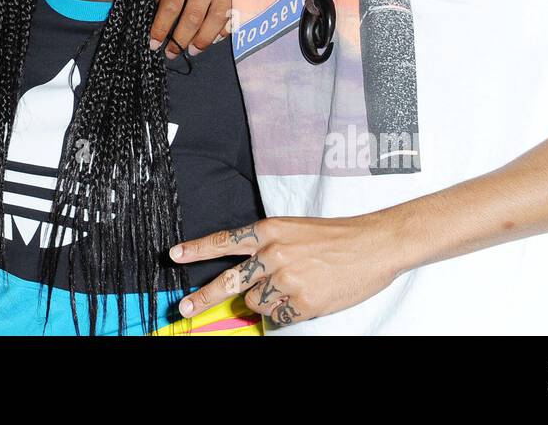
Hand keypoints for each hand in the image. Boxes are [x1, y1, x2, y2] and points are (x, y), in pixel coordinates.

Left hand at [150, 0, 239, 59]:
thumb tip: (157, 12)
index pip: (169, 4)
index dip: (161, 28)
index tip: (154, 43)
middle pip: (192, 17)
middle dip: (180, 40)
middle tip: (172, 52)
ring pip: (214, 21)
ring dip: (202, 41)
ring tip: (192, 50)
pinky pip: (233, 15)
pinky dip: (223, 31)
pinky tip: (213, 39)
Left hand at [170, 215, 400, 325]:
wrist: (373, 244)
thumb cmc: (335, 236)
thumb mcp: (294, 231)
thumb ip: (266, 249)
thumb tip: (244, 280)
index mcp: (269, 231)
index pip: (225, 241)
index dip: (197, 249)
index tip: (174, 255)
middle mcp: (273, 254)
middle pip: (228, 280)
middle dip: (202, 296)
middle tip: (183, 307)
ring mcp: (287, 280)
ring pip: (256, 302)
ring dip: (265, 301)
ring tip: (293, 286)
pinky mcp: (303, 303)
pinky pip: (279, 317)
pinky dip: (286, 313)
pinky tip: (304, 298)